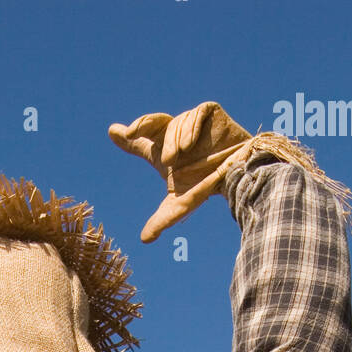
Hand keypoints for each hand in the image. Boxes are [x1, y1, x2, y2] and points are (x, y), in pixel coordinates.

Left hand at [109, 102, 253, 241]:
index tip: (113, 132)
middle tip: (132, 134)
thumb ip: (162, 220)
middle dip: (141, 126)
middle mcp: (175, 135)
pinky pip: (196, 113)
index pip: (140, 142)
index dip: (127, 138)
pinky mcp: (209, 112)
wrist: (238, 177)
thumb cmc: (209, 188)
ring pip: (174, 123)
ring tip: (174, 158)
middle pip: (152, 123)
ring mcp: (191, 122)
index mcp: (164, 152)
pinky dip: (190, 127)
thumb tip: (144, 239)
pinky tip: (188, 145)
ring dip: (172, 140)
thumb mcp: (182, 206)